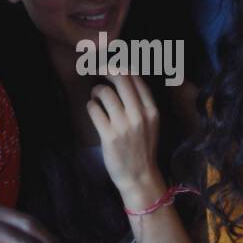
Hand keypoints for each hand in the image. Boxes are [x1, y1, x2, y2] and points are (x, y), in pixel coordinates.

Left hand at [86, 75, 162, 208]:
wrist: (139, 176)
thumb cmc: (142, 147)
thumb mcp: (150, 123)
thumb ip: (141, 103)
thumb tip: (125, 78)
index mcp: (151, 110)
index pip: (136, 78)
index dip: (121, 67)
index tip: (111, 66)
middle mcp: (139, 115)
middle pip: (121, 79)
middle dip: (106, 70)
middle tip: (98, 71)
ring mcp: (124, 125)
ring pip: (105, 92)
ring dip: (97, 91)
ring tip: (96, 96)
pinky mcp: (110, 136)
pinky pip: (95, 110)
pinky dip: (91, 106)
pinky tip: (93, 109)